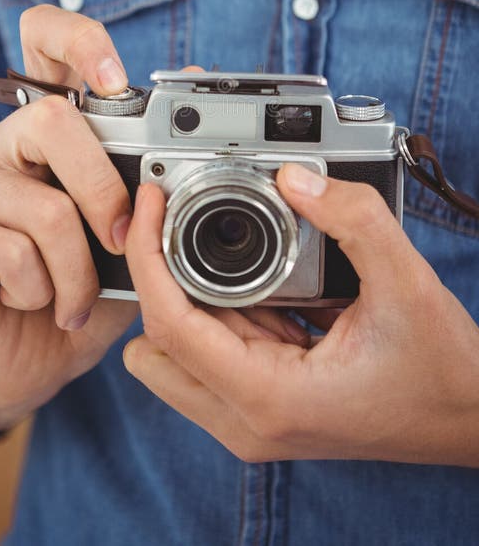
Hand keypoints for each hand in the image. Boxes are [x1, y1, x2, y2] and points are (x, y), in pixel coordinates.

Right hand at [0, 6, 137, 431]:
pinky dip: (44, 292)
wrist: (28, 362)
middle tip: (119, 243)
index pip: (42, 43)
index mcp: (46, 131)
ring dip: (78, 270)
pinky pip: (12, 254)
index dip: (78, 40)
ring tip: (77, 298)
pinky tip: (38, 304)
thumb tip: (198, 82)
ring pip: (44, 206)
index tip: (115, 80)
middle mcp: (0, 145)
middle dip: (104, 192)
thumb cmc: (82, 288)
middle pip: (51, 120)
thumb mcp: (132, 236)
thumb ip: (155, 175)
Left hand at [123, 167, 478, 465]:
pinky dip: (220, 313)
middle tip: (182, 227)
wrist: (470, 419)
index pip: (168, 326)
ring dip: (190, 297)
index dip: (149, 254)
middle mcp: (248, 419)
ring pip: (176, 352)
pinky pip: (211, 353)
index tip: (154, 202)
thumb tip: (295, 177)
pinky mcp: (262, 406)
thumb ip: (353, 219)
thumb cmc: (442, 372)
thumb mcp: (405, 284)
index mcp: (269, 397)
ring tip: (226, 252)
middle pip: (154, 347)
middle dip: (160, 284)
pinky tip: (261, 285)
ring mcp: (252, 419)